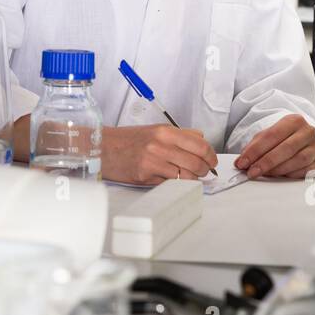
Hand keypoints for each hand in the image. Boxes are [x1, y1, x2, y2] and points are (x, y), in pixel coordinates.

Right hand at [101, 125, 218, 185]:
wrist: (103, 148)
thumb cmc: (128, 140)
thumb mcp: (155, 129)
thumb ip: (180, 134)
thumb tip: (201, 138)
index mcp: (165, 131)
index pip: (200, 145)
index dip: (210, 156)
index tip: (212, 161)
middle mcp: (160, 145)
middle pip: (196, 162)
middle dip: (205, 170)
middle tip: (204, 172)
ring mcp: (153, 161)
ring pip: (187, 176)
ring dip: (193, 180)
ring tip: (191, 178)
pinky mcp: (145, 176)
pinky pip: (170, 183)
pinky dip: (177, 184)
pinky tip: (175, 181)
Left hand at [236, 115, 314, 179]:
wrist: (302, 138)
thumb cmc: (283, 137)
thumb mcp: (268, 135)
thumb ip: (255, 146)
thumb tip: (242, 162)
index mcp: (294, 120)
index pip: (272, 135)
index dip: (255, 150)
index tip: (242, 162)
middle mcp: (308, 132)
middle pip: (286, 148)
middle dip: (266, 162)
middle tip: (252, 172)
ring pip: (298, 160)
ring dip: (278, 169)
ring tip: (264, 174)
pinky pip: (307, 171)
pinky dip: (292, 174)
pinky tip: (281, 176)